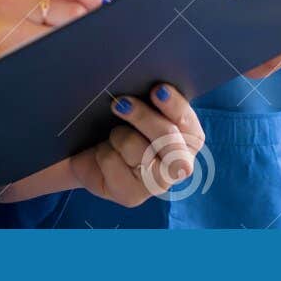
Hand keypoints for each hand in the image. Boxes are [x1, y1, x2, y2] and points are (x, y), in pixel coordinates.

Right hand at [0, 0, 107, 70]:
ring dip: (70, 39)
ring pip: (66, 31)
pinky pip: (55, 51)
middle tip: (77, 27)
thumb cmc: (6, 25)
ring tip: (51, 41)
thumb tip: (102, 1)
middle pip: (72, 6)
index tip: (102, 3)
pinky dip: (60, 54)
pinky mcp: (9, 50)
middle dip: (82, 19)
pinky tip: (46, 54)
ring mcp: (6, 26)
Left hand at [68, 84, 204, 207]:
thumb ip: (153, 99)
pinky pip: (113, 163)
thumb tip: (154, 84)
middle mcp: (180, 166)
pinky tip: (103, 155)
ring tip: (113, 137)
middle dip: (142, 116)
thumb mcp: (140, 106)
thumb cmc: (122, 124)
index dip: (175, 106)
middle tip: (120, 103)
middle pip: (167, 137)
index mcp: (189, 140)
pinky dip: (102, 153)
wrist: (90, 152)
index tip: (157, 90)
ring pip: (136, 148)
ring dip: (118, 135)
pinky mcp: (132, 196)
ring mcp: (156, 185)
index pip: (189, 123)